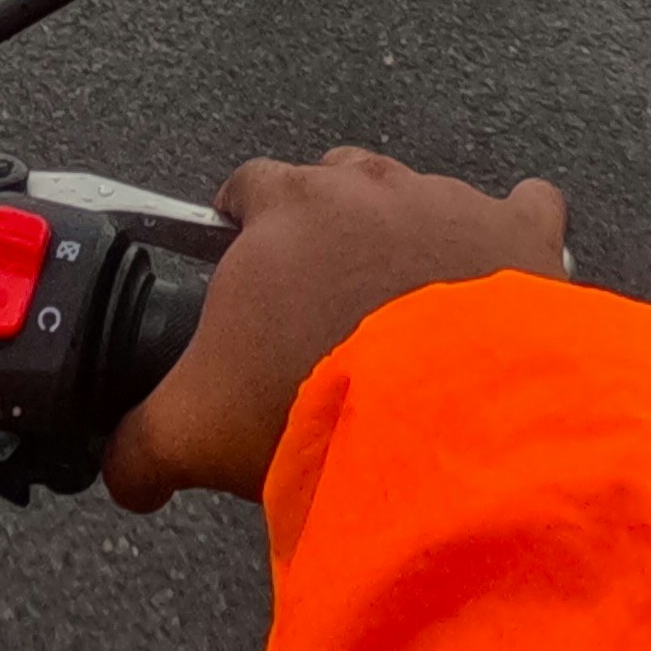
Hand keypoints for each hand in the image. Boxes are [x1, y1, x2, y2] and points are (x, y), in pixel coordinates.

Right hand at [103, 145, 572, 512]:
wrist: (439, 415)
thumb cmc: (312, 400)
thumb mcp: (193, 430)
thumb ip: (140, 446)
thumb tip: (122, 472)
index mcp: (288, 208)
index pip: (250, 184)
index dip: (243, 220)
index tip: (244, 255)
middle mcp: (371, 185)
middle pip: (340, 177)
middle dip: (330, 222)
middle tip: (325, 291)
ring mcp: (453, 201)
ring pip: (425, 196)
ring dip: (415, 237)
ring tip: (410, 305)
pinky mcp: (523, 233)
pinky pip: (528, 206)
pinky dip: (516, 234)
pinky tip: (508, 275)